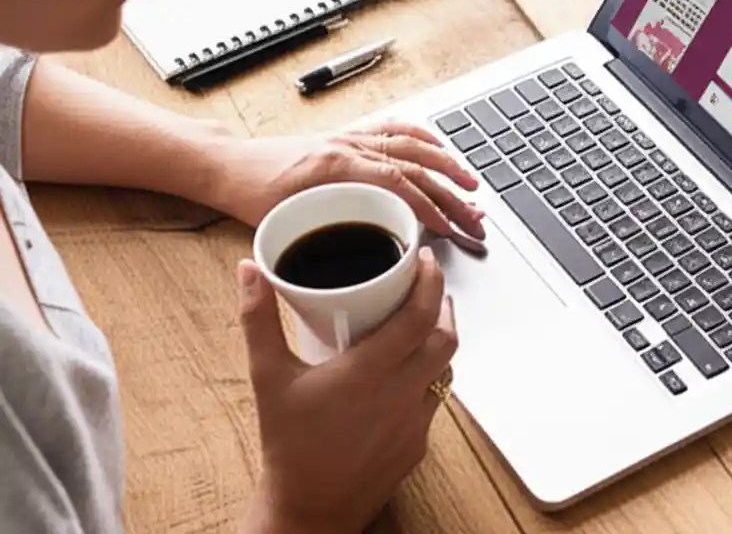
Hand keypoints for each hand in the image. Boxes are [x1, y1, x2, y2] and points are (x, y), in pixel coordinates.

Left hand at [208, 121, 484, 239]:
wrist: (228, 165)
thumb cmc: (250, 195)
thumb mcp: (284, 225)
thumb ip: (322, 238)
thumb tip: (361, 267)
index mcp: (335, 168)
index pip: (398, 183)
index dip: (430, 206)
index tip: (451, 228)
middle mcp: (348, 148)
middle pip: (415, 166)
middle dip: (451, 194)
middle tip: (475, 217)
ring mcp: (350, 139)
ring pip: (411, 145)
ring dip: (447, 164)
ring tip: (472, 184)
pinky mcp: (349, 137)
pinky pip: (393, 130)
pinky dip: (422, 138)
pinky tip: (440, 150)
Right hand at [237, 250, 455, 533]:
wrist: (307, 509)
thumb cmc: (288, 445)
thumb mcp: (268, 377)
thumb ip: (259, 319)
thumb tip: (248, 270)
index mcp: (370, 372)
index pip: (419, 316)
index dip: (429, 282)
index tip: (425, 260)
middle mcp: (402, 394)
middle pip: (446, 338)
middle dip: (443, 306)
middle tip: (427, 286)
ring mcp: (416, 421)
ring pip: (446, 369)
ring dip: (439, 341)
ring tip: (422, 322)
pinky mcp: (419, 443)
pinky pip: (435, 400)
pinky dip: (428, 377)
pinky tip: (407, 372)